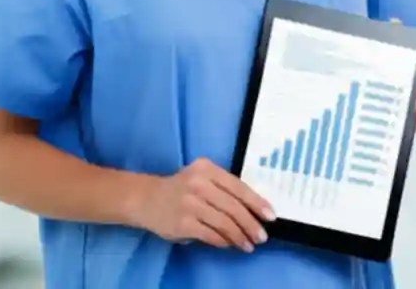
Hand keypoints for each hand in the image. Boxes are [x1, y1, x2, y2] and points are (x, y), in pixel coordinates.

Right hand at [132, 158, 274, 251]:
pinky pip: (211, 235)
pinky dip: (224, 241)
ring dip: (240, 237)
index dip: (256, 202)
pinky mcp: (183, 223)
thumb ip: (223, 189)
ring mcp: (190, 204)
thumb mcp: (201, 178)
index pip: (238, 187)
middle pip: (234, 207)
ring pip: (224, 223)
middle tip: (262, 237)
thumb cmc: (180, 189)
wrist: (145, 198)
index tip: (270, 216)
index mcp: (207, 168)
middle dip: (251, 224)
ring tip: (248, 245)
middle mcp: (198, 183)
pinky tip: (230, 244)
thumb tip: (253, 212)